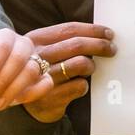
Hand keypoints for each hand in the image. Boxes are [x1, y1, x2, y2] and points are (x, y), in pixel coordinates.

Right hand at [0, 24, 114, 122]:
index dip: (92, 30)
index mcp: (34, 40)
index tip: (109, 33)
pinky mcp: (50, 97)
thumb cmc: (39, 72)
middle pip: (76, 45)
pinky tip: (77, 86)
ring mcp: (41, 78)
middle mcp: (35, 58)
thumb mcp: (41, 51)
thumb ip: (62, 41)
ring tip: (90, 69)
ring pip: (80, 64)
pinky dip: (84, 85)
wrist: (22, 105)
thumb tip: (99, 34)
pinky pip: (80, 86)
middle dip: (99, 45)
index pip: (68, 29)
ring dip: (91, 66)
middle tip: (111, 49)